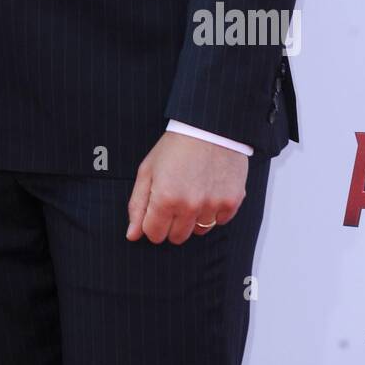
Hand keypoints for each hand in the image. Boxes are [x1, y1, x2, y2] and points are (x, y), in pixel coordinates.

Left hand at [126, 131, 247, 244]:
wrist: (209, 127)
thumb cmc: (176, 146)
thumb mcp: (148, 170)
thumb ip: (138, 205)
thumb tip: (132, 234)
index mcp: (165, 198)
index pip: (154, 235)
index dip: (152, 223)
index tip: (156, 210)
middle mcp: (189, 206)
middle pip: (176, 237)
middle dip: (172, 223)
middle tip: (174, 199)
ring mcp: (212, 205)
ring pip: (198, 231)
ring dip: (193, 217)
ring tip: (192, 192)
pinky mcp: (231, 202)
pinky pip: (220, 222)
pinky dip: (213, 211)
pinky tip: (208, 191)